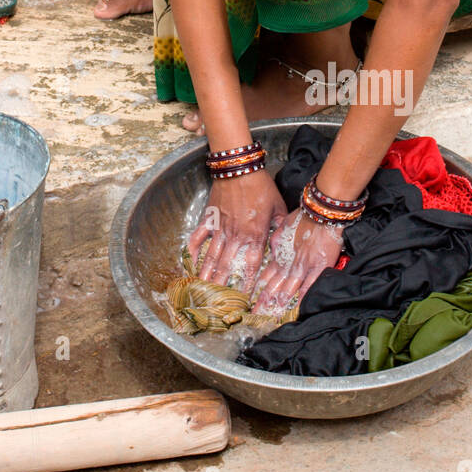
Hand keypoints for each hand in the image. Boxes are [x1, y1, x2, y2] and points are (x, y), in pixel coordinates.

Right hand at [185, 171, 287, 292]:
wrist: (240, 168)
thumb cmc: (262, 187)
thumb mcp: (278, 208)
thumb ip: (278, 228)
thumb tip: (281, 244)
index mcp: (254, 236)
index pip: (250, 267)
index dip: (246, 285)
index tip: (243, 301)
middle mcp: (236, 236)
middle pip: (227, 267)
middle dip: (222, 287)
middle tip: (217, 303)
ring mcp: (220, 228)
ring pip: (212, 257)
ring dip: (207, 276)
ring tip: (202, 292)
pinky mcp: (209, 218)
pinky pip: (198, 237)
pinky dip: (193, 251)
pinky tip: (190, 264)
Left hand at [251, 206, 344, 314]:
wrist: (320, 212)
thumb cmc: (302, 216)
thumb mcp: (282, 226)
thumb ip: (276, 241)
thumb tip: (271, 251)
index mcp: (279, 253)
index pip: (265, 275)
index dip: (258, 289)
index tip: (249, 299)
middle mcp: (288, 262)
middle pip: (273, 286)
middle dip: (264, 302)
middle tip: (254, 315)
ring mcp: (302, 267)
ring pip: (287, 289)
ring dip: (279, 304)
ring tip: (270, 317)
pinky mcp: (317, 268)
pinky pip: (308, 287)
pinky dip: (301, 299)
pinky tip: (295, 309)